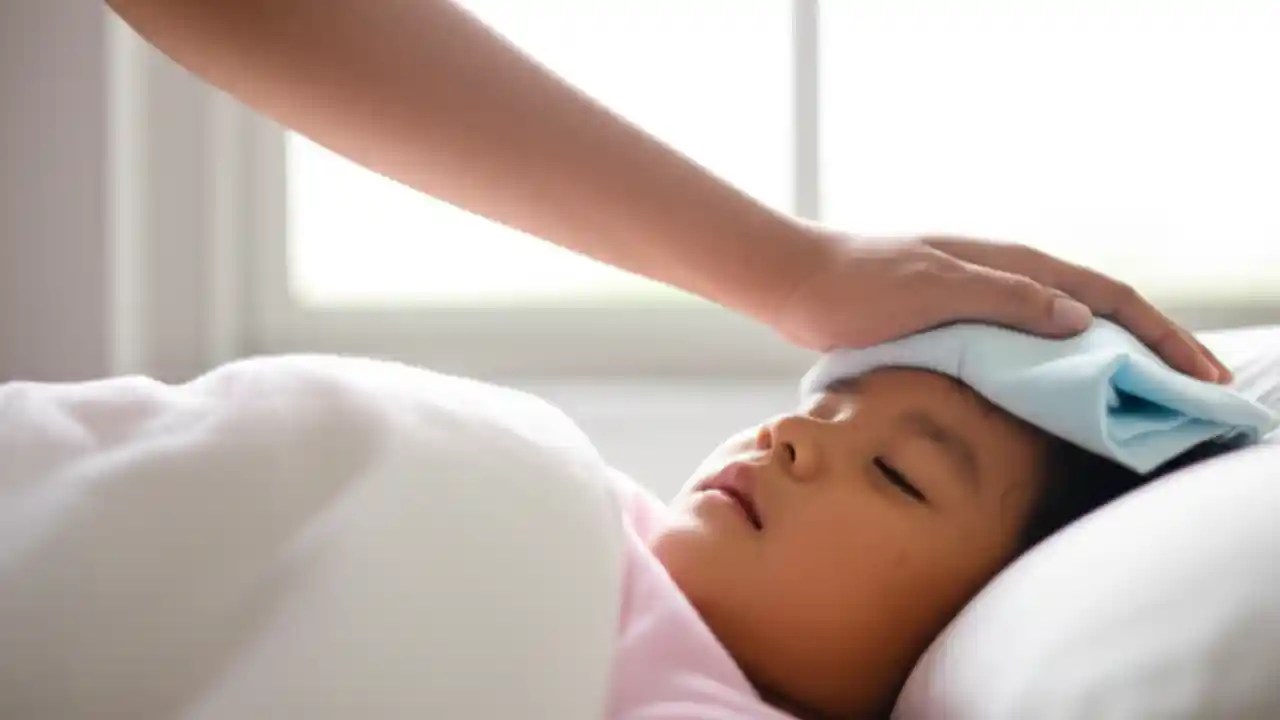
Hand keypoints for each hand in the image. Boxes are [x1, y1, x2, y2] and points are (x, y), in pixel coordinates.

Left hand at [771, 229, 1229, 382]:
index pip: (1106, 295)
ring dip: (1111, 357)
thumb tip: (1081, 319)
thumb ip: (1006, 300)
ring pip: (1067, 327)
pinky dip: (1063, 365)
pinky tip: (1070, 392)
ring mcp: (985, 297)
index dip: (1159, 333)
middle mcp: (1006, 276)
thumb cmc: (860, 287)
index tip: (1199, 372)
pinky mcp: (962, 320)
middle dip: (1151, 347)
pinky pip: (1029, 343)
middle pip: (1098, 310)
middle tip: (1196, 390)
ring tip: (1149, 397)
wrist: (800, 282)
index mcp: (1011, 264)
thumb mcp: (935, 290)